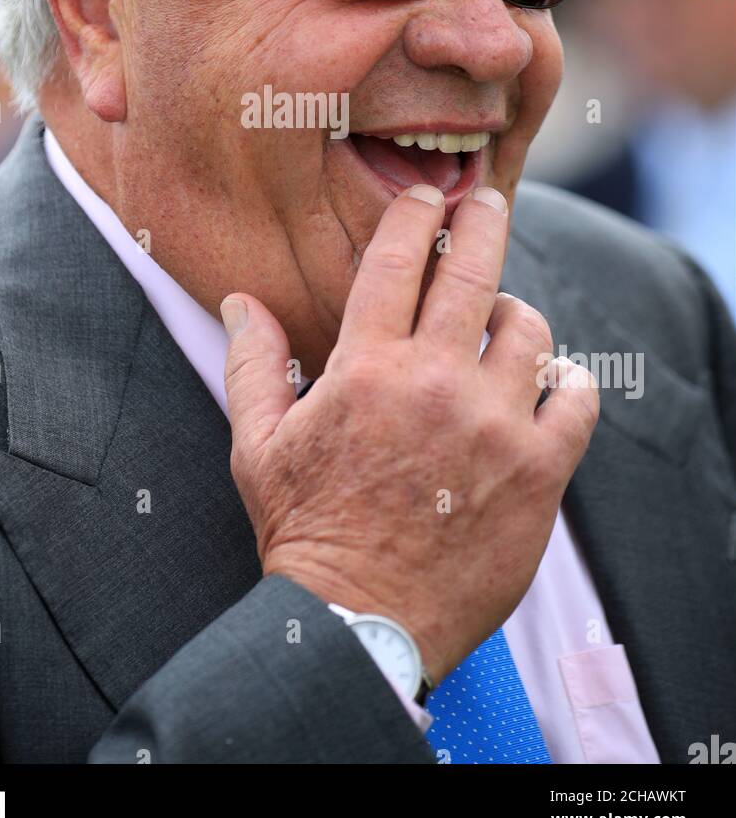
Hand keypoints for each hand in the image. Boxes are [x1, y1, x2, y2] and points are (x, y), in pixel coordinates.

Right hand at [220, 183, 598, 683]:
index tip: (427, 195)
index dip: (415, 213)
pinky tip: (547, 384)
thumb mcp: (257, 445)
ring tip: (501, 324)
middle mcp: (434, 383)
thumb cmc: (305, 530)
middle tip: (488, 202)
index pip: (397, 258)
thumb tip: (241, 299)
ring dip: (514, 314)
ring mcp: (494, 425)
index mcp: (365, 368)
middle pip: (474, 269)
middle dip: (483, 219)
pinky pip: (577, 396)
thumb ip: (251, 363)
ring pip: (527, 328)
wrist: (361, 623)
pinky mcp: (539, 471)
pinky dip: (567, 380)